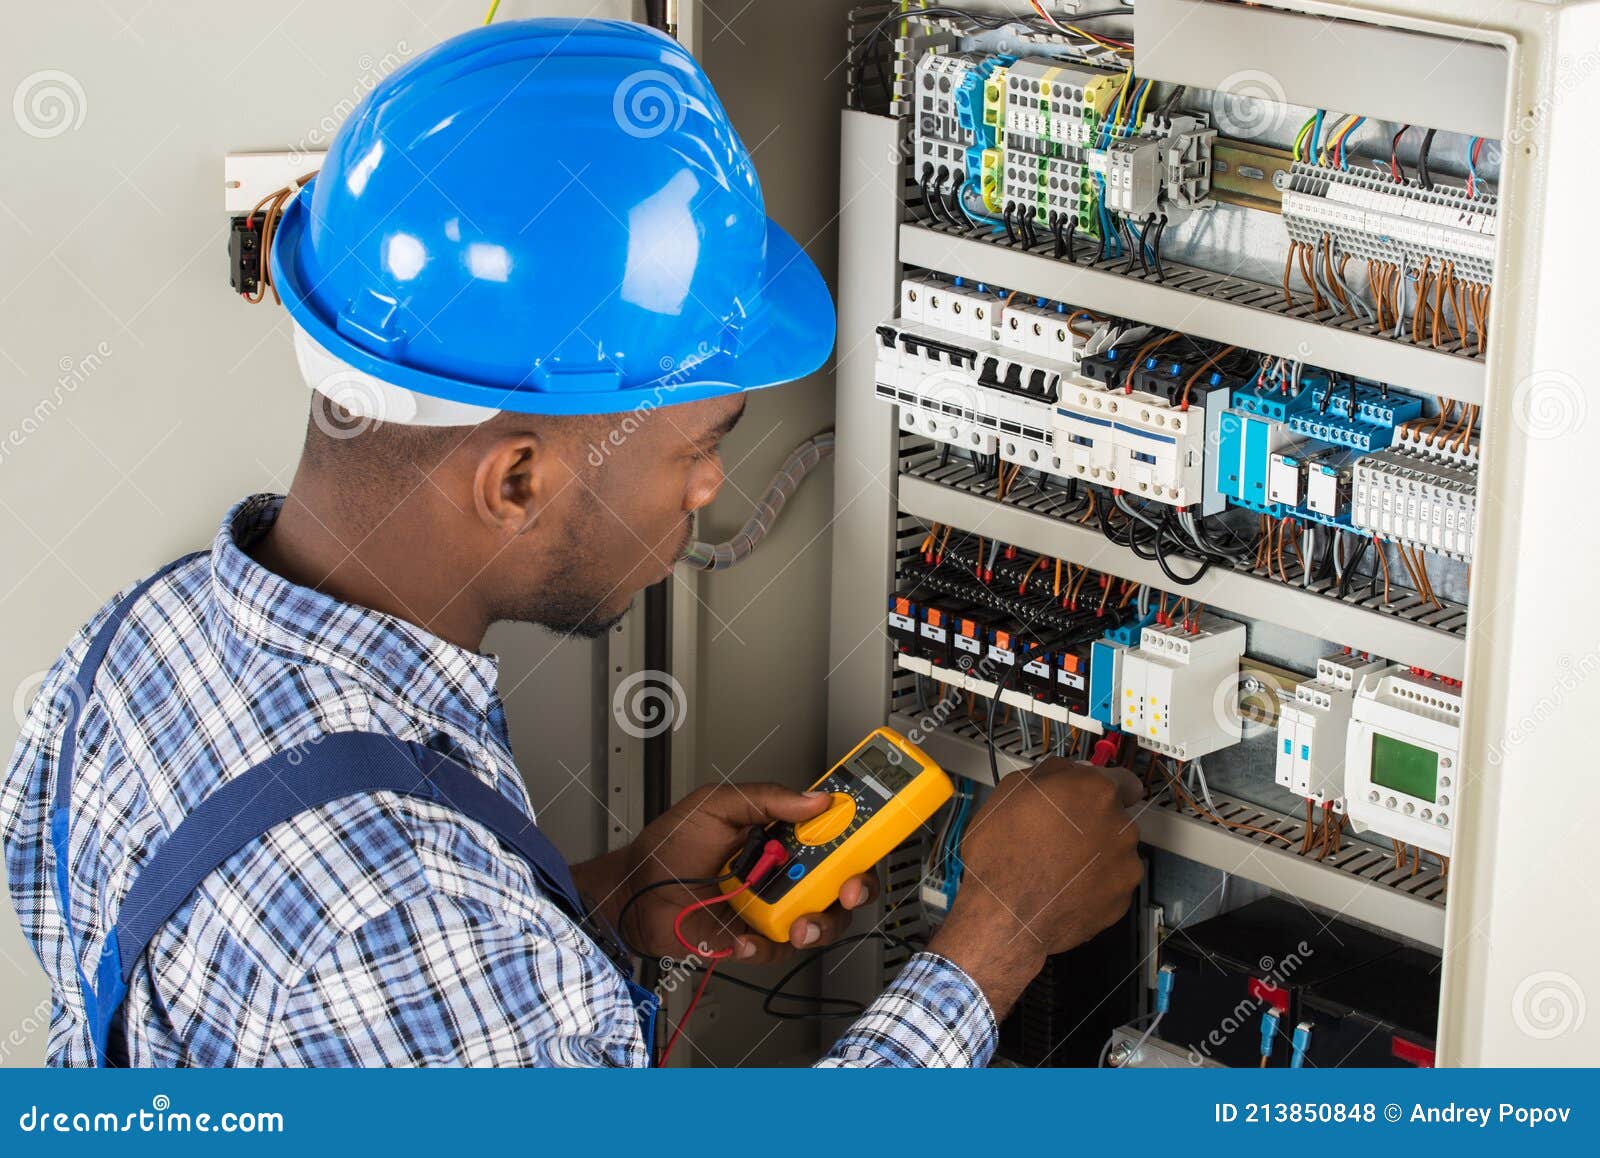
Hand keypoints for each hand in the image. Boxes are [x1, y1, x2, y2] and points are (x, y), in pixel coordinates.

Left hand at [613, 783, 880, 963]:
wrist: (634, 893)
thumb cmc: (669, 847)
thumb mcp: (716, 806)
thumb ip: (765, 798)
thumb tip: (814, 798)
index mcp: (781, 838)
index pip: (834, 835)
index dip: (859, 836)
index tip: (869, 834)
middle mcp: (785, 874)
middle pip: (843, 882)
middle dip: (858, 886)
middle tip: (849, 887)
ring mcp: (773, 909)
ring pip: (823, 921)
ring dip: (821, 924)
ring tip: (801, 923)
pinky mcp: (755, 942)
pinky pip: (778, 950)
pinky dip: (764, 946)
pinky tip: (742, 937)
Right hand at [929, 757, 1142, 1018]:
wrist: (1006, 915)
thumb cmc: (1003, 851)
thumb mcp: (1010, 791)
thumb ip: (1050, 773)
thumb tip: (1065, 772)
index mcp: (1096, 791)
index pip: (1125, 781)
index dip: (1103, 789)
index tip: (1088, 799)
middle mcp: (1120, 825)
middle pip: (1115, 818)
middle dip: (1093, 824)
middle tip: (1059, 835)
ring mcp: (1125, 866)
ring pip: (1114, 852)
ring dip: (1094, 856)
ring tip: (1057, 867)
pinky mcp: (1121, 900)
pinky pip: (1110, 885)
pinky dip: (1094, 886)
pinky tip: (1064, 888)